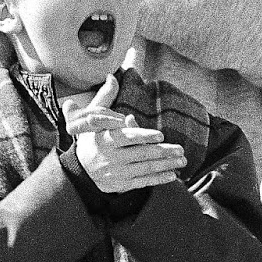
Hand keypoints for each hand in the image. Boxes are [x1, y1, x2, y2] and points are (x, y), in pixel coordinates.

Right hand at [70, 78, 186, 192]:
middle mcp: (111, 157)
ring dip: (165, 165)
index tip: (161, 135)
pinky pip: (142, 182)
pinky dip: (158, 179)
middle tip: (181, 150)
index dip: (143, 136)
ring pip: (145, 168)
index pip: (127, 137)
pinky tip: (172, 175)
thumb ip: (105, 98)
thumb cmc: (91, 138)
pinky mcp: (121, 184)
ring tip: (182, 161)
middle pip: (141, 154)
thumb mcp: (92, 118)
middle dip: (163, 152)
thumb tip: (112, 77)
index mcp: (105, 139)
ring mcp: (117, 172)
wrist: (79, 170)